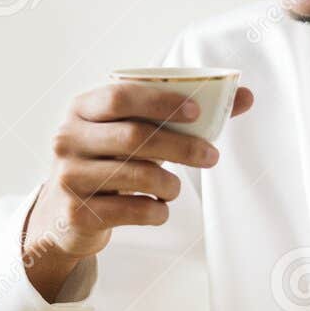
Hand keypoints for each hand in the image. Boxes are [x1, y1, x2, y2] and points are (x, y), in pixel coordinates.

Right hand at [23, 81, 253, 300]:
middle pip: (134, 136)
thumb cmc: (110, 163)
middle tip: (211, 155)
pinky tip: (158, 207)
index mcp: (80, 109)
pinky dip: (158, 210)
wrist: (65, 215)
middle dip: (181, 146)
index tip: (196, 111)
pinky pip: (133, 210)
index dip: (160, 101)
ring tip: (174, 187)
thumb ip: (181, 115)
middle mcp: (67, 139)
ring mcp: (69, 177)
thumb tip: (245, 96)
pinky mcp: (77, 212)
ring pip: (137, 175)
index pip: (120, 95)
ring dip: (170, 183)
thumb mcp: (131, 132)